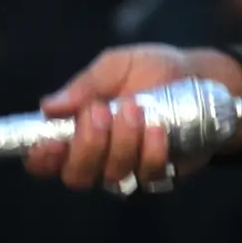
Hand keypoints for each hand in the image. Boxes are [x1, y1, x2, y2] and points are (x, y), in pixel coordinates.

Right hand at [27, 45, 241, 193]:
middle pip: (76, 175)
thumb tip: (48, 107)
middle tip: (102, 111)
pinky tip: (158, 128)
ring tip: (135, 108)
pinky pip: (148, 175)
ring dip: (122, 142)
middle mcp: (98, 158)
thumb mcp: (117, 66)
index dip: (42, 158)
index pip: (45, 161)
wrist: (199, 76)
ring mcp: (130, 170)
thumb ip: (85, 86)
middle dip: (86, 145)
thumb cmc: (150, 70)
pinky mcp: (160, 175)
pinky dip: (151, 152)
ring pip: (112, 176)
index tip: (51, 140)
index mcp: (77, 132)